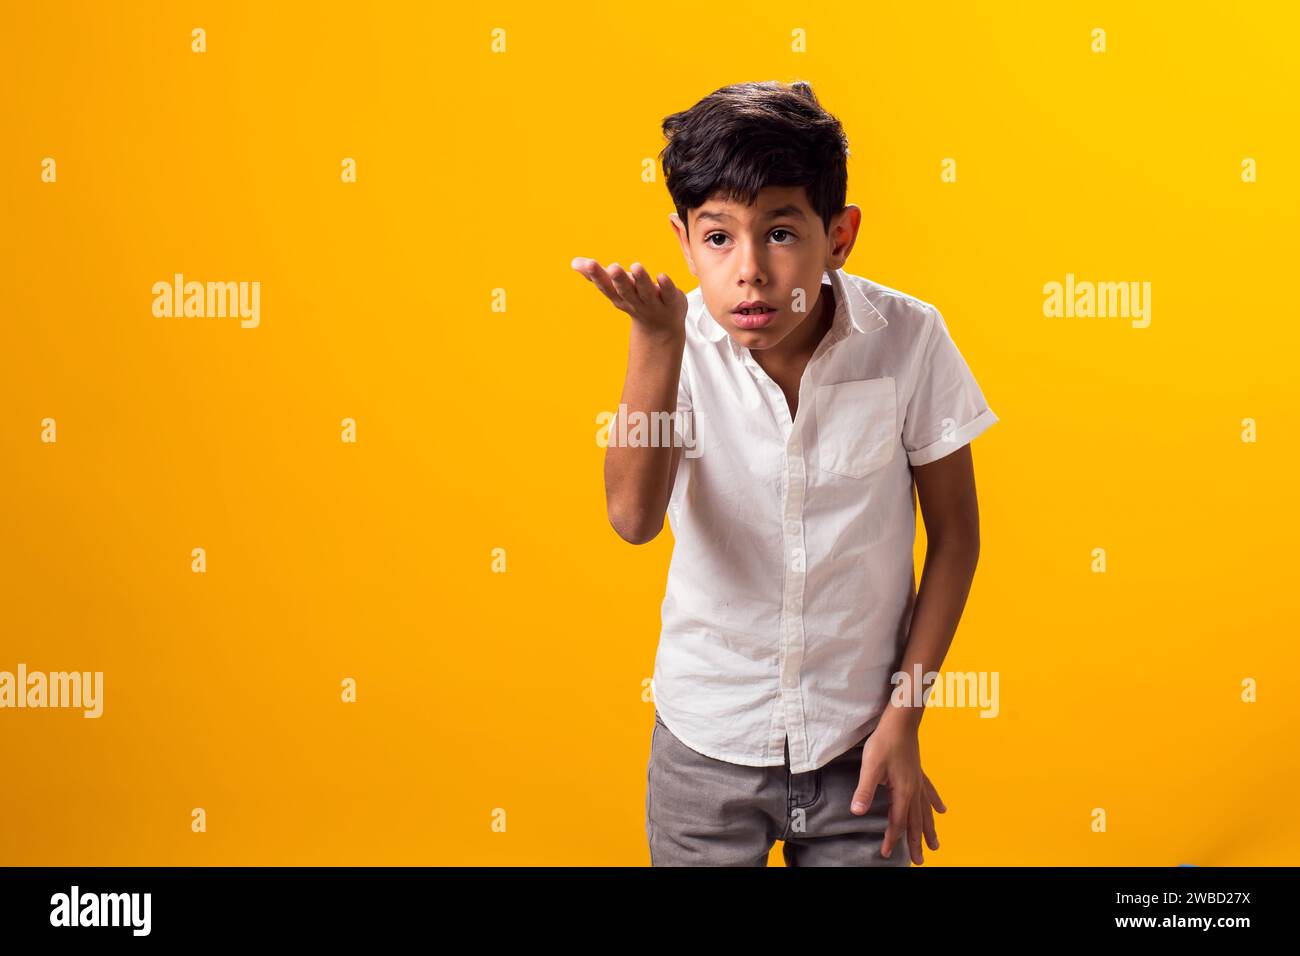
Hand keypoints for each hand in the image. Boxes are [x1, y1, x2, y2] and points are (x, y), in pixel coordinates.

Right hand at [571, 257, 687, 338]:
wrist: (661, 328)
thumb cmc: (635, 301)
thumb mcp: (615, 290)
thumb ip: (596, 275)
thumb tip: (573, 262)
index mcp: (619, 297)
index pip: (606, 286)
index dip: (597, 276)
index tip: (588, 263)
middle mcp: (634, 301)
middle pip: (625, 290)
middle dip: (618, 279)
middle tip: (613, 266)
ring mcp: (653, 304)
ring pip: (646, 292)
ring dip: (641, 280)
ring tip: (636, 266)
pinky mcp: (672, 302)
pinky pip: (669, 294)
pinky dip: (666, 286)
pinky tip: (662, 276)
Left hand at [850, 721, 945, 863]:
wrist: (900, 721)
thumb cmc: (885, 741)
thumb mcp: (870, 766)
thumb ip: (865, 790)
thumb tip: (858, 811)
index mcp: (902, 791)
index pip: (897, 821)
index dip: (892, 839)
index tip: (886, 853)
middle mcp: (914, 790)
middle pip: (915, 821)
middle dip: (916, 842)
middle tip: (920, 861)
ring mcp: (918, 781)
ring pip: (926, 811)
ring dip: (929, 829)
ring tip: (936, 845)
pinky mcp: (918, 772)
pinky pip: (929, 793)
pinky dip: (935, 803)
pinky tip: (942, 810)